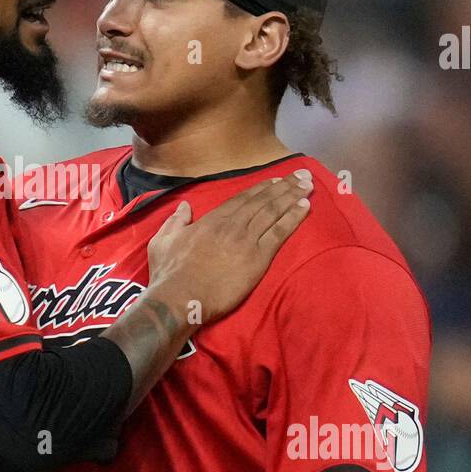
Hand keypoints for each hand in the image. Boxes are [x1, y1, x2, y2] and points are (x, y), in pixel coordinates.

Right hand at [146, 170, 311, 322]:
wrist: (180, 297)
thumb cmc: (169, 273)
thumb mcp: (162, 240)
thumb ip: (175, 221)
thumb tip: (184, 207)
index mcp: (212, 220)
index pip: (242, 199)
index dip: (262, 188)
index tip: (276, 179)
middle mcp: (232, 225)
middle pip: (263, 201)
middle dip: (284, 186)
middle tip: (302, 175)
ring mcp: (246, 240)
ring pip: (274, 212)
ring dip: (293, 196)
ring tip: (308, 184)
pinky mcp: (258, 258)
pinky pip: (280, 233)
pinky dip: (293, 217)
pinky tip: (305, 206)